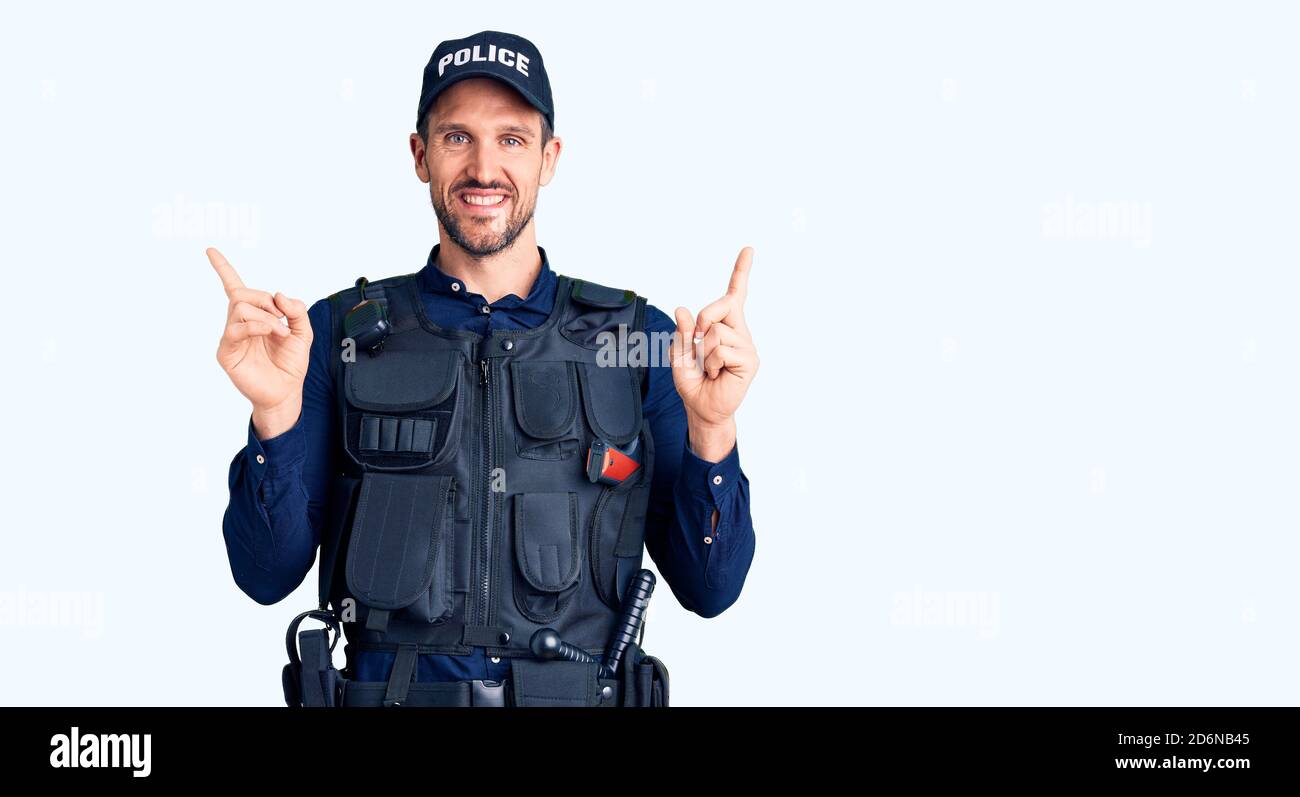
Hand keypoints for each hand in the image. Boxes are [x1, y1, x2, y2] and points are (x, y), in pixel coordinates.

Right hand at [208, 247, 311, 437]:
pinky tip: (271, 332)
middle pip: (242, 293)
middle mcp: (239, 322)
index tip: (210, 250)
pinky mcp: (227, 351)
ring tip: (281, 331)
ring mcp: (231, 336)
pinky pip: (236, 328)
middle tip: (281, 317)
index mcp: (254, 315)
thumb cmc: (291, 363)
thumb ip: (296, 310)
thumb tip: (278, 294)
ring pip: (239, 306)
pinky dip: (257, 325)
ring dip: (266, 315)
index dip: (223, 268)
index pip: (234, 287)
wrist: (287, 391)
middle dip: (265, 299)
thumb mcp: (303, 331)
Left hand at [670, 246, 758, 448]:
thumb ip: (682, 331)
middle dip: (703, 320)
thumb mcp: (679, 353)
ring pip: (716, 332)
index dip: (741, 271)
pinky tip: (715, 373)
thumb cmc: (693, 382)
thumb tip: (682, 309)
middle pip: (722, 305)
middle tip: (696, 343)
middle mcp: (740, 332)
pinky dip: (709, 362)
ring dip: (702, 351)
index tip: (748, 249)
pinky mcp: (749, 361)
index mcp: (725, 326)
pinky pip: (721, 350)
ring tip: (707, 367)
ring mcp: (746, 346)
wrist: (702, 409)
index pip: (735, 294)